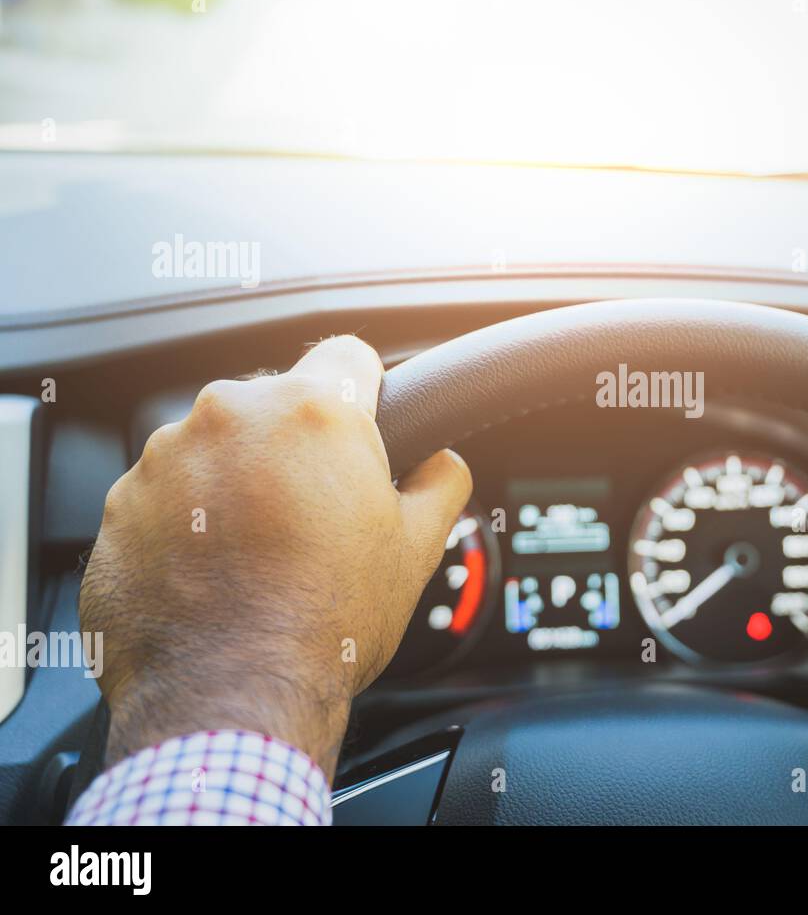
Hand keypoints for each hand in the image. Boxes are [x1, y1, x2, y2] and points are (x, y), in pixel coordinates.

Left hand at [80, 336, 471, 778]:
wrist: (230, 696)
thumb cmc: (324, 622)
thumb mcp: (417, 549)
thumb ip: (440, 483)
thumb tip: (442, 466)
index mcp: (313, 412)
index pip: (349, 356)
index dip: (367, 392)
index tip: (365, 424)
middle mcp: (231, 417)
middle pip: (277, 404)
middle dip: (298, 448)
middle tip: (317, 514)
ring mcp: (166, 457)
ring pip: (218, 446)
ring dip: (239, 481)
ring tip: (260, 552)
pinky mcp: (120, 503)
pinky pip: (166, 491)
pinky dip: (189, 519)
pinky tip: (215, 571)